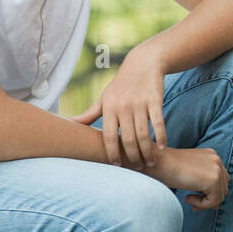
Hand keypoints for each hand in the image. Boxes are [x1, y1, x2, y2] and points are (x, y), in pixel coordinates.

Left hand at [72, 45, 166, 168]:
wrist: (142, 63)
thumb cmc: (121, 84)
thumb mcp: (104, 97)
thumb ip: (90, 113)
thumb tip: (70, 123)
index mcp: (109, 108)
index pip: (109, 136)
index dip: (112, 153)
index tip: (116, 166)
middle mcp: (123, 106)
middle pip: (128, 138)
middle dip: (133, 156)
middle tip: (138, 168)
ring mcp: (139, 103)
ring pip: (143, 133)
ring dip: (147, 151)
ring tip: (150, 163)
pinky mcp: (155, 100)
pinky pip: (158, 122)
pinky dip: (161, 136)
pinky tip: (162, 147)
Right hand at [147, 147, 229, 209]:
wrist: (158, 163)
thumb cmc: (167, 168)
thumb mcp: (189, 172)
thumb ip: (203, 182)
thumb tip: (216, 204)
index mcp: (211, 156)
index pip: (221, 179)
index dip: (210, 192)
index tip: (195, 197)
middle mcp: (217, 160)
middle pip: (223, 188)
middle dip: (210, 199)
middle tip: (193, 204)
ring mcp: (216, 169)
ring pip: (219, 196)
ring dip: (204, 203)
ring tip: (188, 199)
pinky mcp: (212, 180)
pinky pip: (213, 201)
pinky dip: (201, 205)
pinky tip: (187, 198)